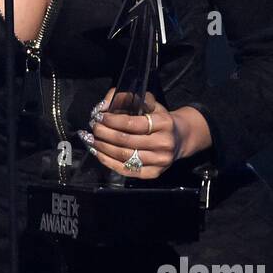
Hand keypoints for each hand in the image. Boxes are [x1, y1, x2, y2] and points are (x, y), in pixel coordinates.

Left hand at [79, 88, 202, 177]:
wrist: (180, 138)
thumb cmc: (160, 119)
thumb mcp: (150, 103)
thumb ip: (128, 99)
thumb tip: (103, 104)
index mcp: (164, 123)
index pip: (132, 123)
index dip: (112, 121)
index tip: (99, 117)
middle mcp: (164, 143)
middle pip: (125, 141)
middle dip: (104, 134)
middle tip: (93, 128)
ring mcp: (160, 161)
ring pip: (124, 156)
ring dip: (103, 148)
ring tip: (91, 140)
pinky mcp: (153, 173)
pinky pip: (126, 170)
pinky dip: (109, 162)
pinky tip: (98, 153)